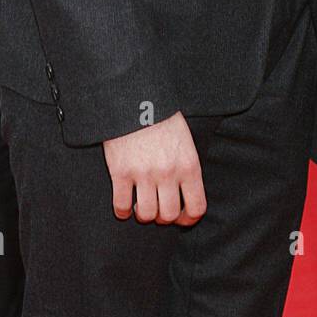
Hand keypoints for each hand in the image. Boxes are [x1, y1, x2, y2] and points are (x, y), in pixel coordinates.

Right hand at [103, 110, 205, 226]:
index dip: (189, 218)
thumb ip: (187, 167)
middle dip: (164, 217)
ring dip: (144, 214)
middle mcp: (168, 173)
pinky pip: (121, 206)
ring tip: (141, 206)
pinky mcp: (120, 172)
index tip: (182, 218)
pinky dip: (122, 211)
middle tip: (159, 209)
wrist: (135, 98)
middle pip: (169, 215)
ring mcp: (143, 174)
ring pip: (147, 214)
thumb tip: (186, 195)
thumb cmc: (162, 117)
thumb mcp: (185, 140)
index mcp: (188, 165)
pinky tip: (124, 206)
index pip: (196, 207)